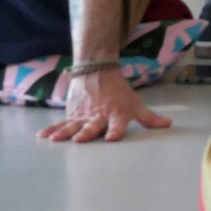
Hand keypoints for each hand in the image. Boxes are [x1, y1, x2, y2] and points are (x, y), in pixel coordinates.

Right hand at [39, 69, 170, 142]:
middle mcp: (99, 116)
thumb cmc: (119, 92)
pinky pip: (61, 123)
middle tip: (80, 139)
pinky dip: (51, 129)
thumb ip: (149, 118)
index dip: (116, 130)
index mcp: (117, 114)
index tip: (112, 137)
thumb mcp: (135, 104)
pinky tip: (42, 136)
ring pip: (73, 125)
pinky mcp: (72, 113)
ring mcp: (83, 115)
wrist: (97, 71)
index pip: (118, 124)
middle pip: (93, 126)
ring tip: (56, 139)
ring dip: (64, 132)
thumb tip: (168, 124)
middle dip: (87, 132)